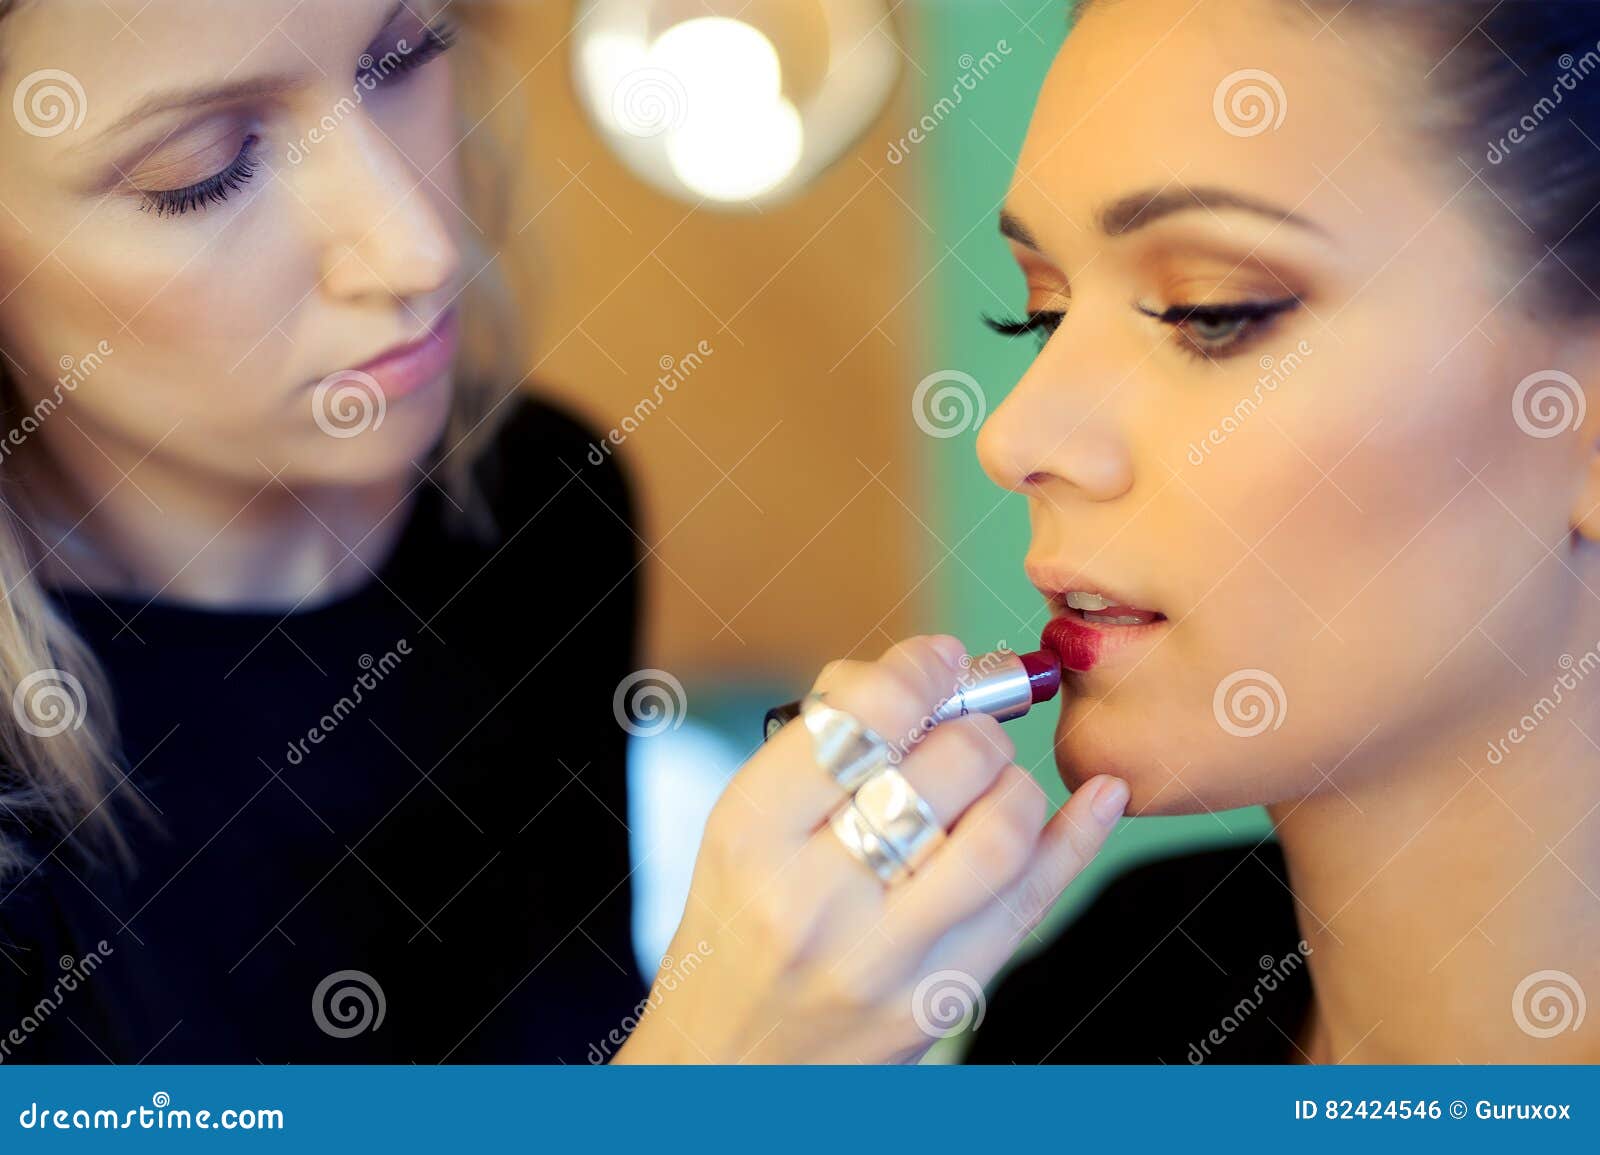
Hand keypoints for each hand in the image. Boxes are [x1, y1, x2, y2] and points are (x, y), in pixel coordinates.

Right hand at [612, 635, 1128, 1063]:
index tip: (940, 660)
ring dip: (1014, 782)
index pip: (863, 718)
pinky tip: (1100, 798)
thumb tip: (928, 674)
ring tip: (990, 783)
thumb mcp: (745, 826)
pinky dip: (1080, 837)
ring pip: (1002, 830)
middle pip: (948, 765)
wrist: (730, 1061)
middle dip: (974, 727)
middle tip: (964, 729)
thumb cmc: (741, 923)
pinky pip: (1034, 902)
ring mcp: (886, 958)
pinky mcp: (941, 999)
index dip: (921, 670)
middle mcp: (817, 898)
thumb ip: (823, 744)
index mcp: (753, 834)